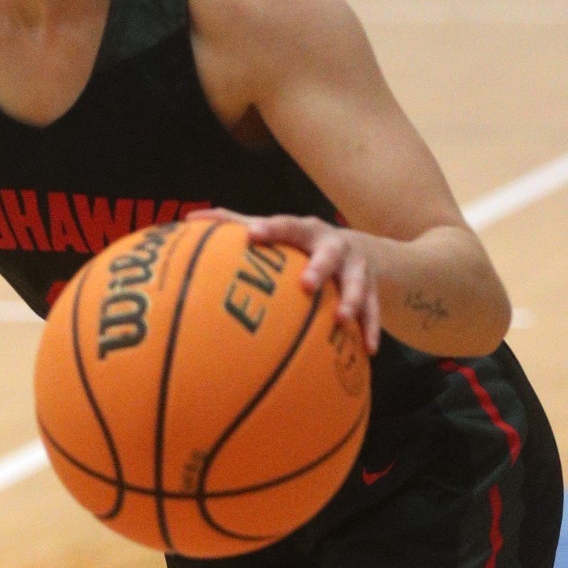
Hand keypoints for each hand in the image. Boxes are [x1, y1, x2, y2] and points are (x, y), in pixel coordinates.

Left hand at [194, 210, 380, 353]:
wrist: (364, 249)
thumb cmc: (304, 243)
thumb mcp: (279, 231)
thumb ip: (236, 224)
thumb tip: (192, 216)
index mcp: (306, 231)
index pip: (288, 226)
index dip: (271, 229)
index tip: (252, 235)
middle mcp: (335, 245)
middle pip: (329, 255)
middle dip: (318, 268)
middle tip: (305, 285)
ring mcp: (357, 268)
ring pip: (358, 283)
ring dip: (352, 300)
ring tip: (340, 319)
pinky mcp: (374, 290)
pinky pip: (375, 311)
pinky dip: (371, 329)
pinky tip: (368, 351)